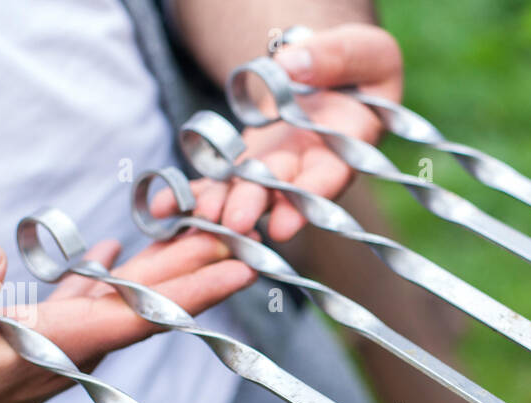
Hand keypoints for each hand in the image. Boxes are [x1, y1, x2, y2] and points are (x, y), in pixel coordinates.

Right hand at [0, 232, 252, 402]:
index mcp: (55, 348)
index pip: (142, 314)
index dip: (195, 288)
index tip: (241, 266)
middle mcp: (69, 351)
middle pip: (147, 304)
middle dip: (196, 266)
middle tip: (242, 231)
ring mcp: (54, 349)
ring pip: (120, 302)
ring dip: (160, 268)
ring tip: (196, 234)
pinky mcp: (31, 343)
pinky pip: (83, 303)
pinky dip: (105, 275)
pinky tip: (118, 249)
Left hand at [197, 23, 402, 241]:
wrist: (332, 73)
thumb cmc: (360, 64)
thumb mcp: (365, 51)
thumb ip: (336, 56)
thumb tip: (292, 66)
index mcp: (350, 145)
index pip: (331, 174)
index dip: (308, 199)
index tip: (285, 222)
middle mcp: (313, 167)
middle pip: (284, 191)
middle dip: (258, 206)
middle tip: (234, 222)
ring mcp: (279, 169)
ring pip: (250, 192)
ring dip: (224, 206)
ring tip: (199, 217)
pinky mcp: (250, 165)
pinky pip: (222, 180)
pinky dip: (196, 192)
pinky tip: (166, 205)